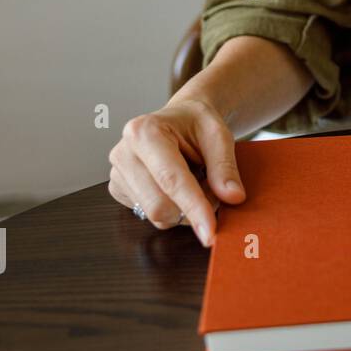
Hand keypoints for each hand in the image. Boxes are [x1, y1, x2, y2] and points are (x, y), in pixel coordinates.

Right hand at [106, 98, 245, 246]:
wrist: (180, 117)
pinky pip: (149, 215)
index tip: (210, 232)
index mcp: (145, 132)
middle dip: (193, 208)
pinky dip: (172, 208)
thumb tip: (232, 197)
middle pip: (159, 206)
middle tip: (213, 187)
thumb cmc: (197, 123)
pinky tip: (176, 187)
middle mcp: (124, 153)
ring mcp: (117, 173)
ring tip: (195, 180)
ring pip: (156, 215)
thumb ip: (225, 166)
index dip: (194, 208)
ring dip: (184, 209)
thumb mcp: (219, 134)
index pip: (171, 180)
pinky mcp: (119, 190)